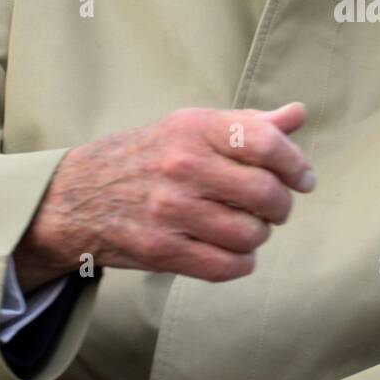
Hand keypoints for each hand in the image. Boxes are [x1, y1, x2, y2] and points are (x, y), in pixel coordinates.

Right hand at [13, 102, 314, 288]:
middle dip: (281, 206)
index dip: (295, 164)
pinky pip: (226, 266)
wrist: (76, 196)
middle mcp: (182, 165)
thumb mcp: (192, 128)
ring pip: (250, 234)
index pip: (266, 141)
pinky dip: (242, 263)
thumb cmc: (148, 156)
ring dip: (259, 236)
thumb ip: (249, 124)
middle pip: (266, 193)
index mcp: (194, 128)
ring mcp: (169, 210)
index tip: (303, 179)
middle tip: (275, 208)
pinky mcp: (160, 250)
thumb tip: (299, 114)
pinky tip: (235, 252)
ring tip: (247, 228)